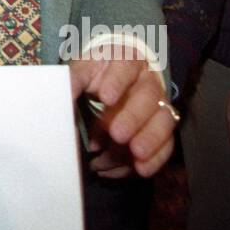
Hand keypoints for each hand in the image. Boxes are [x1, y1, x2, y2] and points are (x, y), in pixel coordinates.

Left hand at [69, 43, 175, 177]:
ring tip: (135, 153)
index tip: (105, 98)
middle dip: (134, 116)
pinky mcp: (163, 128)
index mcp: (127, 60)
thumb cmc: (98, 74)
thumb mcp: (84, 70)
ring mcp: (159, 105)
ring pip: (163, 120)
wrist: (113, 82)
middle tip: (117, 134)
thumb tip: (63, 98)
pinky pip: (167, 143)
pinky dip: (155, 158)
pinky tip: (140, 169)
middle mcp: (148, 81)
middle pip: (149, 95)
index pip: (126, 65)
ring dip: (150, 139)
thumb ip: (73, 80)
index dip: (118, 81)